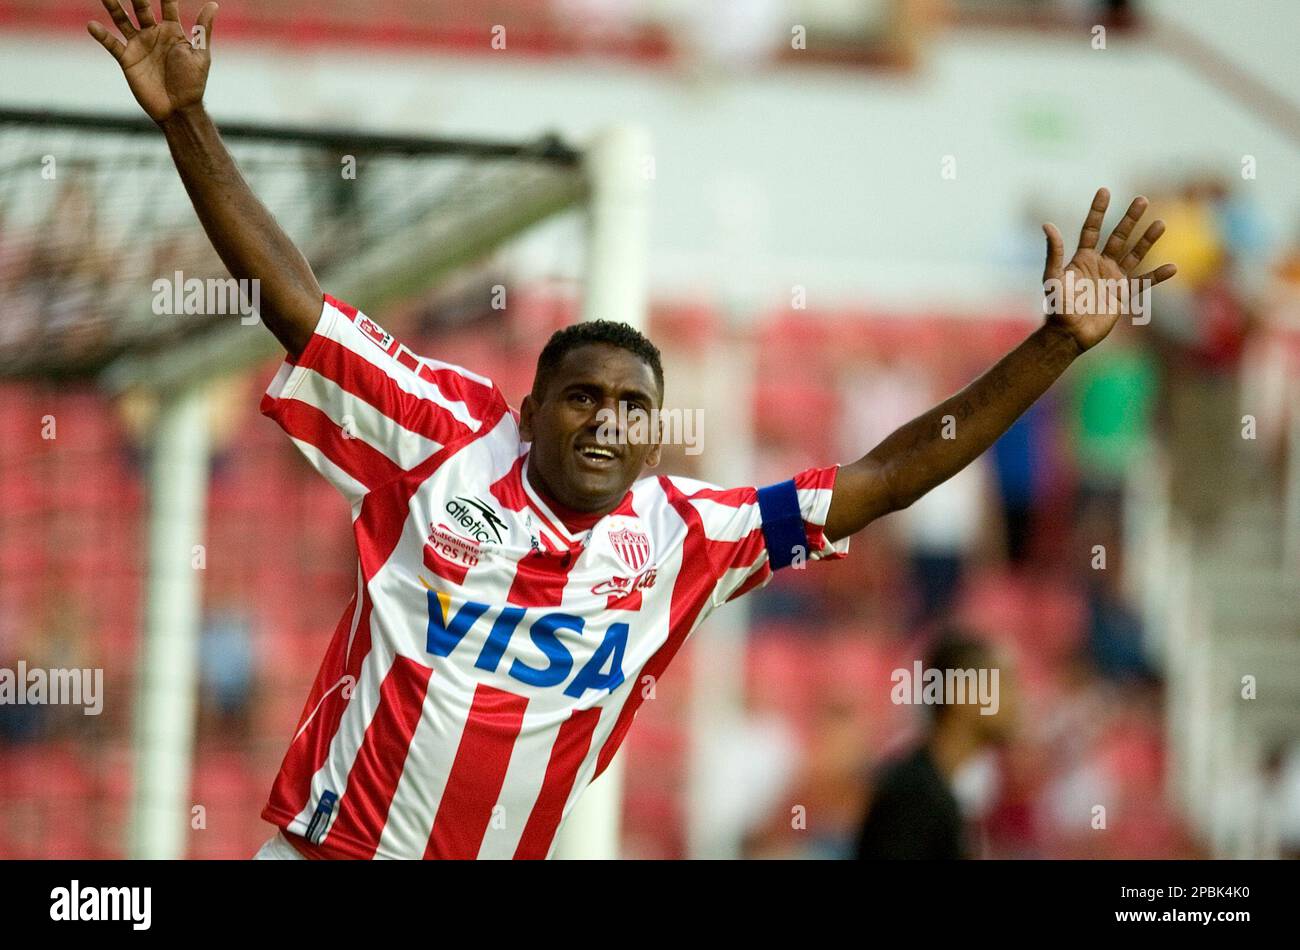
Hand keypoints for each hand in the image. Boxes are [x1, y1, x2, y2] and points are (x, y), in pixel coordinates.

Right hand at [88, 1, 218, 123]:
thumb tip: (213, 4)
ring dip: (113, 6)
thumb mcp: (200, 55)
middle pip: (141, 7)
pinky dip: (102, 35)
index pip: (168, 4)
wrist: (179, 108)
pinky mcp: (127, 59)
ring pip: (122, 20)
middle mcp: (153, 34)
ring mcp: (139, 45)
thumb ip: (202, 29)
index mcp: (173, 31)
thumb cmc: (193, 83)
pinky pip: (112, 44)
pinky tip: (92, 25)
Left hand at [1041, 188, 1177, 351]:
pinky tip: (1173, 268)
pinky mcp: (1122, 295)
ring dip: (1147, 240)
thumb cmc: (1057, 308)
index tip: (1105, 190)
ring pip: (1134, 254)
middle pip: (1118, 237)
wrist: (1068, 335)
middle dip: (1129, 218)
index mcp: (1082, 259)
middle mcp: (1099, 265)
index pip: (1091, 229)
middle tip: (1142, 199)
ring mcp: (1113, 279)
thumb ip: (1054, 253)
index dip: (1098, 211)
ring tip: (1161, 223)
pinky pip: (1144, 283)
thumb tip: (1048, 225)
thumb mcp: (1053, 278)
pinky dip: (1157, 276)